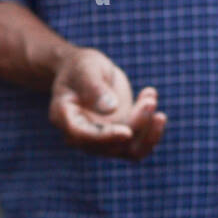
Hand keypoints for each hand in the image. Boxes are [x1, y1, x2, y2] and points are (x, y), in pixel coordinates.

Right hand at [49, 48, 165, 159]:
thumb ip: (95, 88)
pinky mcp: (119, 137)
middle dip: (135, 124)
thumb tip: (111, 108)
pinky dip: (151, 128)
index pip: (83, 136)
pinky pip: (139, 145)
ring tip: (151, 98)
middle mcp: (82, 137)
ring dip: (147, 131)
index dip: (105, 137)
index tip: (127, 132)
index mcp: (66, 119)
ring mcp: (102, 140)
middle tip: (149, 99)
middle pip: (112, 145)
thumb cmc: (80, 67)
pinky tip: (150, 96)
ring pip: (129, 150)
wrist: (86, 72)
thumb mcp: (85, 69)